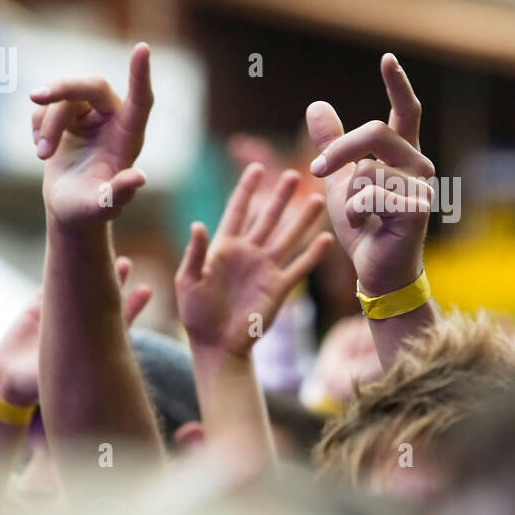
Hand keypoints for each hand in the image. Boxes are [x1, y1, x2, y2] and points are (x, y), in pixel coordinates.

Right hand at [0, 257, 150, 405]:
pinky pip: (47, 288)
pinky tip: (67, 255)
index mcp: (90, 343)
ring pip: (77, 287)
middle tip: (126, 264)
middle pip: (101, 298)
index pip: (118, 321)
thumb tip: (109, 367)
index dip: (132, 305)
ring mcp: (56, 314)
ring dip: (91, 272)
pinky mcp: (36, 309)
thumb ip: (79, 368)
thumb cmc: (38, 385)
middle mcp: (77, 326)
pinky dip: (57, 273)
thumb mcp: (60, 377)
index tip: (147, 290)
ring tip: (105, 258)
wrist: (8, 383)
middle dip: (115, 281)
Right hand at [31, 43, 153, 226]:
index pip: (142, 100)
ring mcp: (91, 116)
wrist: (69, 210)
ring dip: (47, 123)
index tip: (143, 48)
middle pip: (92, 86)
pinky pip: (48, 106)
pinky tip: (41, 148)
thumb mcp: (102, 207)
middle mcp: (114, 120)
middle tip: (35, 97)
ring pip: (65, 98)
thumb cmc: (90, 211)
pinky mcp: (69, 117)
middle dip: (63, 89)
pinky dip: (38, 124)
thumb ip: (118, 194)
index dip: (141, 75)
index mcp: (130, 138)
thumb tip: (139, 178)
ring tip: (43, 155)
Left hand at [175, 164, 332, 358]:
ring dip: (301, 220)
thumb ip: (195, 253)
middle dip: (280, 197)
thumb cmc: (197, 314)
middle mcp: (248, 253)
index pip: (237, 211)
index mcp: (224, 247)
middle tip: (293, 175)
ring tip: (317, 200)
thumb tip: (198, 224)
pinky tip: (326, 240)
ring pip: (288, 238)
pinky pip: (299, 268)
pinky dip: (312, 255)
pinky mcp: (279, 288)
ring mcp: (266, 269)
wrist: (217, 346)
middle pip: (267, 218)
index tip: (257, 168)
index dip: (246, 190)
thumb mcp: (188, 281)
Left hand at [306, 54, 434, 294]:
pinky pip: (370, 196)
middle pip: (376, 131)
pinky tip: (372, 228)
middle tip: (318, 169)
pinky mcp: (417, 209)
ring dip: (350, 197)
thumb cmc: (366, 226)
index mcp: (403, 154)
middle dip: (340, 150)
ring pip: (367, 169)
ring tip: (365, 219)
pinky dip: (357, 214)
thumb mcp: (342, 181)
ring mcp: (421, 186)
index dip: (398, 84)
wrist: (378, 270)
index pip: (405, 112)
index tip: (387, 58)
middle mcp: (418, 165)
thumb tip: (316, 105)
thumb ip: (332, 146)